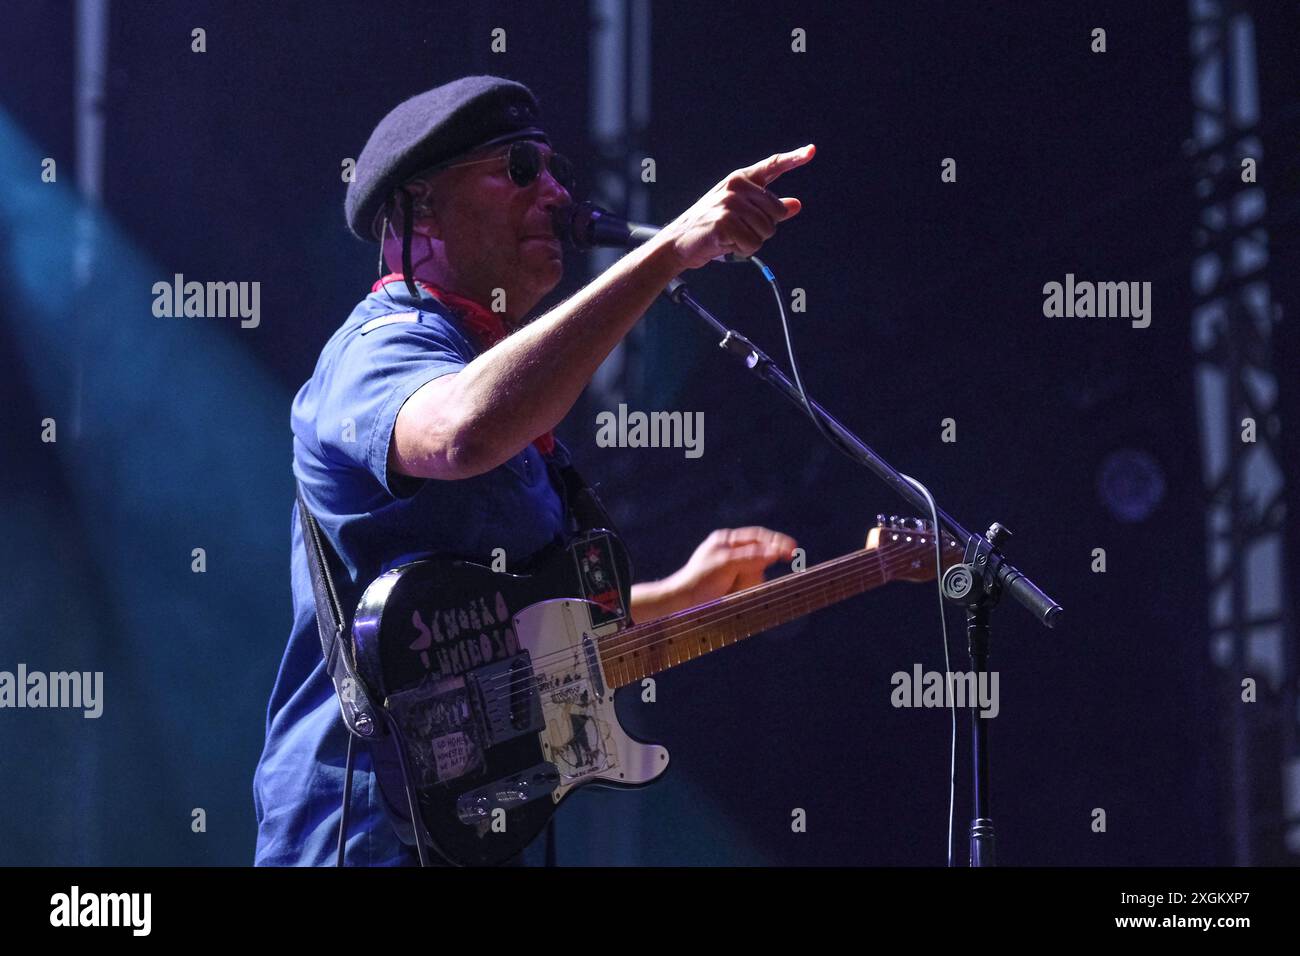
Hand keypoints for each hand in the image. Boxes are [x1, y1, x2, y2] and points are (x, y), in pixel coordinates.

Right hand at [656, 145, 814, 270]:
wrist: (677, 243)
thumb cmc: (708, 228)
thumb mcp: (739, 213)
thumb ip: (767, 208)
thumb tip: (796, 205)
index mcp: (740, 180)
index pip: (771, 166)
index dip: (793, 159)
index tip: (812, 151)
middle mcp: (736, 187)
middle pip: (776, 212)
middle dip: (763, 228)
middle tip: (739, 230)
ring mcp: (730, 203)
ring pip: (766, 230)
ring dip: (751, 241)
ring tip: (730, 237)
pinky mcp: (725, 222)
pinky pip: (752, 243)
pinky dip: (742, 250)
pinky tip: (725, 244)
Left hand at [660, 526, 798, 610]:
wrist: (681, 604)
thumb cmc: (699, 580)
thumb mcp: (726, 564)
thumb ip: (751, 556)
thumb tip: (775, 551)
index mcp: (726, 540)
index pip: (758, 537)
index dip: (777, 543)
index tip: (793, 552)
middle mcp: (730, 552)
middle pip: (759, 557)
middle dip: (755, 571)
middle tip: (742, 583)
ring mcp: (732, 569)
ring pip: (756, 574)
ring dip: (749, 584)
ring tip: (732, 591)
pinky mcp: (732, 585)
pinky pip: (750, 586)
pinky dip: (745, 591)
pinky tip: (732, 595)